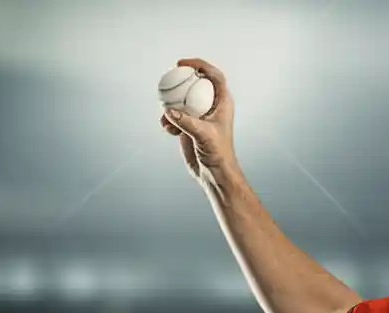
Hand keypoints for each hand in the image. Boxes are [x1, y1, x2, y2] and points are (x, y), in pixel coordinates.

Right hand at [159, 58, 237, 181]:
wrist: (214, 173)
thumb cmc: (218, 154)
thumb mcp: (203, 136)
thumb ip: (186, 122)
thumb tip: (168, 111)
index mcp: (222, 103)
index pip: (214, 76)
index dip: (200, 65)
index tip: (183, 63)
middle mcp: (211, 107)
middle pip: (196, 84)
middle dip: (181, 79)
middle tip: (168, 76)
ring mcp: (199, 116)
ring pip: (182, 100)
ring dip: (170, 104)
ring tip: (166, 115)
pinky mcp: (189, 126)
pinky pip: (175, 116)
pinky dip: (168, 120)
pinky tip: (168, 130)